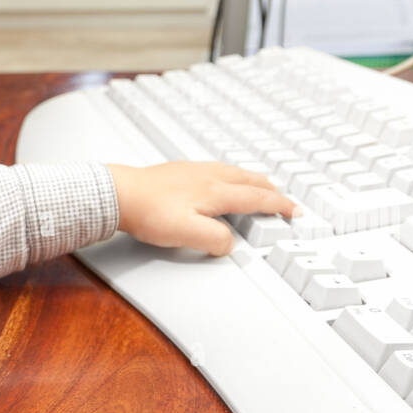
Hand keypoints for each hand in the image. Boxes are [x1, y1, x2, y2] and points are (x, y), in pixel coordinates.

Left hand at [106, 161, 297, 256]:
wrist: (119, 194)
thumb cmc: (148, 212)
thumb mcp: (186, 233)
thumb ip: (214, 239)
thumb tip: (229, 243)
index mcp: (217, 192)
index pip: (257, 198)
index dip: (278, 206)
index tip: (294, 212)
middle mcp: (210, 176)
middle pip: (251, 181)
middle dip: (272, 191)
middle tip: (284, 199)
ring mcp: (195, 171)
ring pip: (235, 172)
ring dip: (254, 180)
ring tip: (261, 186)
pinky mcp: (181, 171)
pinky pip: (219, 169)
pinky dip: (234, 175)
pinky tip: (223, 179)